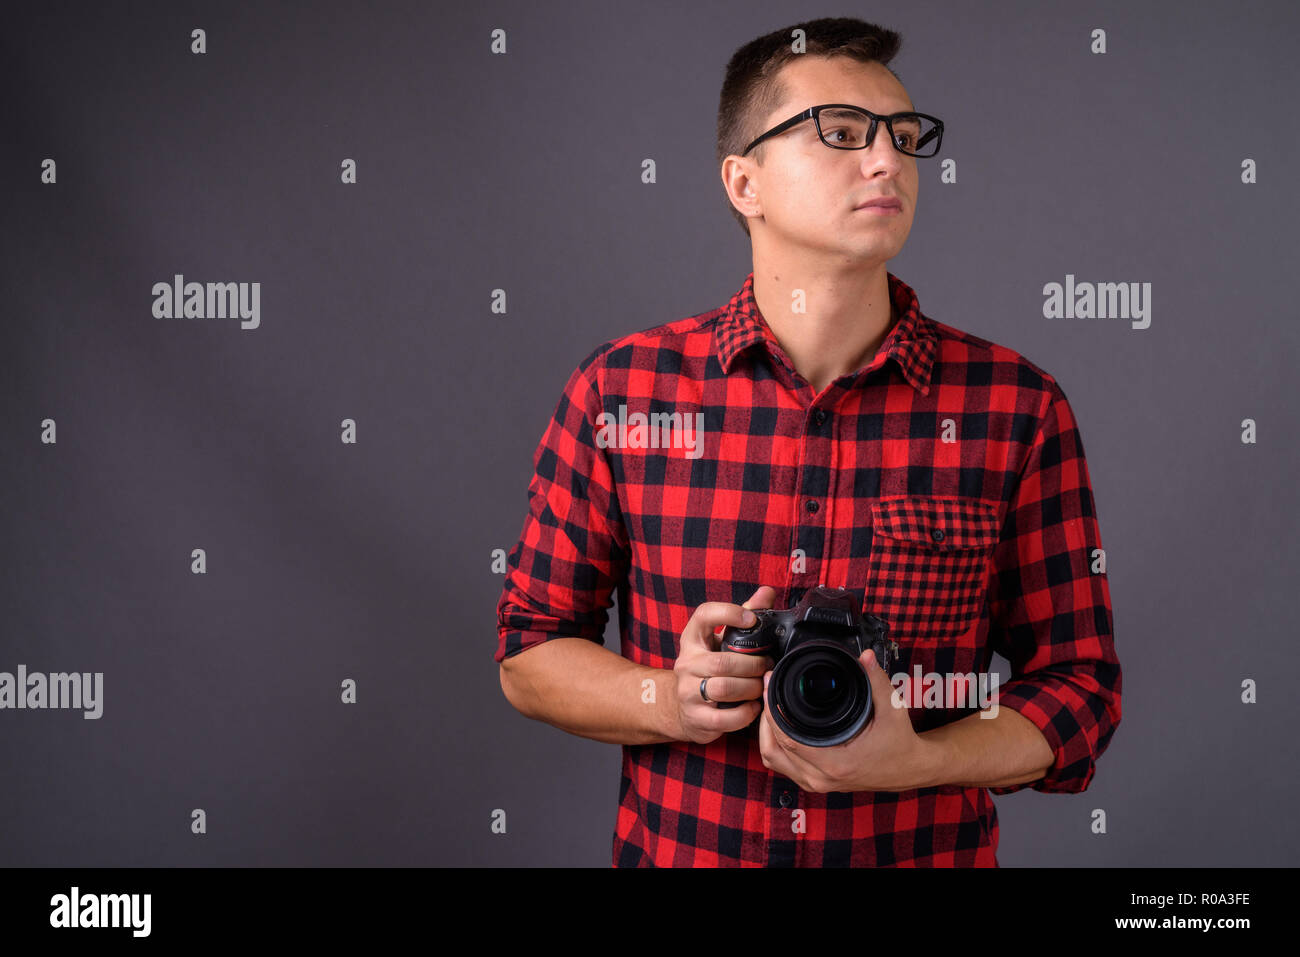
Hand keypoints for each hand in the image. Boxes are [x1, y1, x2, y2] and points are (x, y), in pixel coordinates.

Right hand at [671, 586, 776, 743]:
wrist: (682, 707)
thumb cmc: (710, 668)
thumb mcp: (722, 640)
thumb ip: (745, 615)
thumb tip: (766, 592)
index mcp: (693, 639)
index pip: (703, 615)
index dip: (728, 613)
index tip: (752, 619)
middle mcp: (686, 663)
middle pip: (723, 661)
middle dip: (753, 665)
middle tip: (767, 665)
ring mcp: (687, 691)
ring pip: (724, 688)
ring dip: (751, 688)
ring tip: (761, 687)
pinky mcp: (695, 718)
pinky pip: (725, 718)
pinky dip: (745, 714)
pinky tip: (753, 707)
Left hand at [758, 647, 938, 792]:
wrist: (910, 768)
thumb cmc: (900, 741)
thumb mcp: (892, 708)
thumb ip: (876, 680)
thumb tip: (864, 656)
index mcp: (836, 762)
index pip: (787, 739)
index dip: (772, 710)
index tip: (770, 684)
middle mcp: (822, 777)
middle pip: (772, 751)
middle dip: (764, 719)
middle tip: (767, 690)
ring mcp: (818, 783)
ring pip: (774, 761)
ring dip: (767, 734)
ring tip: (770, 706)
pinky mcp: (818, 783)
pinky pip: (784, 766)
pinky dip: (776, 746)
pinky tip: (780, 726)